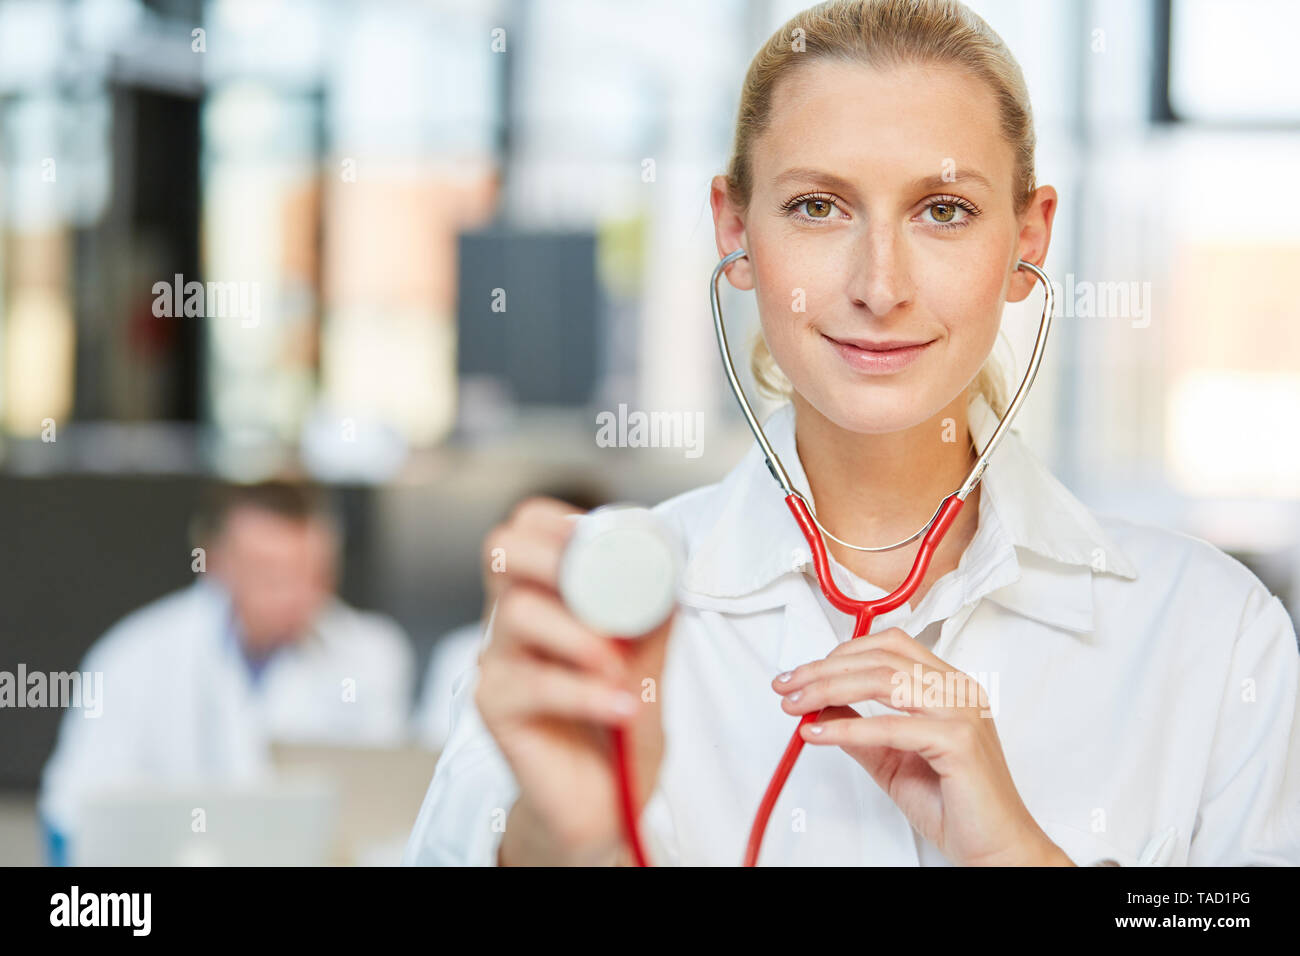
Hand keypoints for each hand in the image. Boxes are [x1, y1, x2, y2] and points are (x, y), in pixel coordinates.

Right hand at [476, 497, 671, 865]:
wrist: (606, 803)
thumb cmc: (622, 720)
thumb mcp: (650, 657)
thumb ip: (653, 614)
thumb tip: (670, 567)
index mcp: (543, 594)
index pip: (524, 529)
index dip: (559, 521)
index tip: (604, 540)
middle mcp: (510, 620)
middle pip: (502, 550)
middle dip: (558, 557)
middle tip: (607, 590)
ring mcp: (498, 662)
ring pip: (518, 613)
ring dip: (581, 633)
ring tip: (620, 665)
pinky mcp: (495, 709)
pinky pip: (533, 685)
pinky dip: (585, 692)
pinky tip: (622, 706)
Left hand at [770, 627, 1072, 865]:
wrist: (996, 848)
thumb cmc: (954, 805)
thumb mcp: (891, 759)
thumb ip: (861, 730)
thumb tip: (820, 706)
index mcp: (947, 685)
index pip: (889, 646)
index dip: (840, 654)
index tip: (800, 674)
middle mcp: (958, 690)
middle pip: (881, 659)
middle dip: (824, 669)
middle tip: (786, 686)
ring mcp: (962, 711)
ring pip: (885, 680)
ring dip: (829, 687)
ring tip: (795, 705)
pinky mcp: (959, 741)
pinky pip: (892, 726)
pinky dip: (849, 726)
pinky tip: (819, 733)